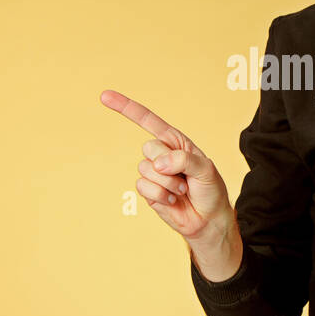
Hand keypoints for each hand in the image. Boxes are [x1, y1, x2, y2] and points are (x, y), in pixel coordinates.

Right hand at [100, 89, 233, 241]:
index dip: (127, 108)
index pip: (148, 121)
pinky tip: (172, 199)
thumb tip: (158, 164)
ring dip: (167, 183)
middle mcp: (162, 154)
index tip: (104, 96)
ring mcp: (153, 173)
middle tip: (186, 177)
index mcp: (175, 142)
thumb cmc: (210, 190)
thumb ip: (183, 160)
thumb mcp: (205, 169)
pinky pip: (143, 187)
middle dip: (168, 164)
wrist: (207, 219)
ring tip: (182, 189)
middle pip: (149, 147)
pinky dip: (160, 195)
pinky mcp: (147, 191)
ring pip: (145, 169)